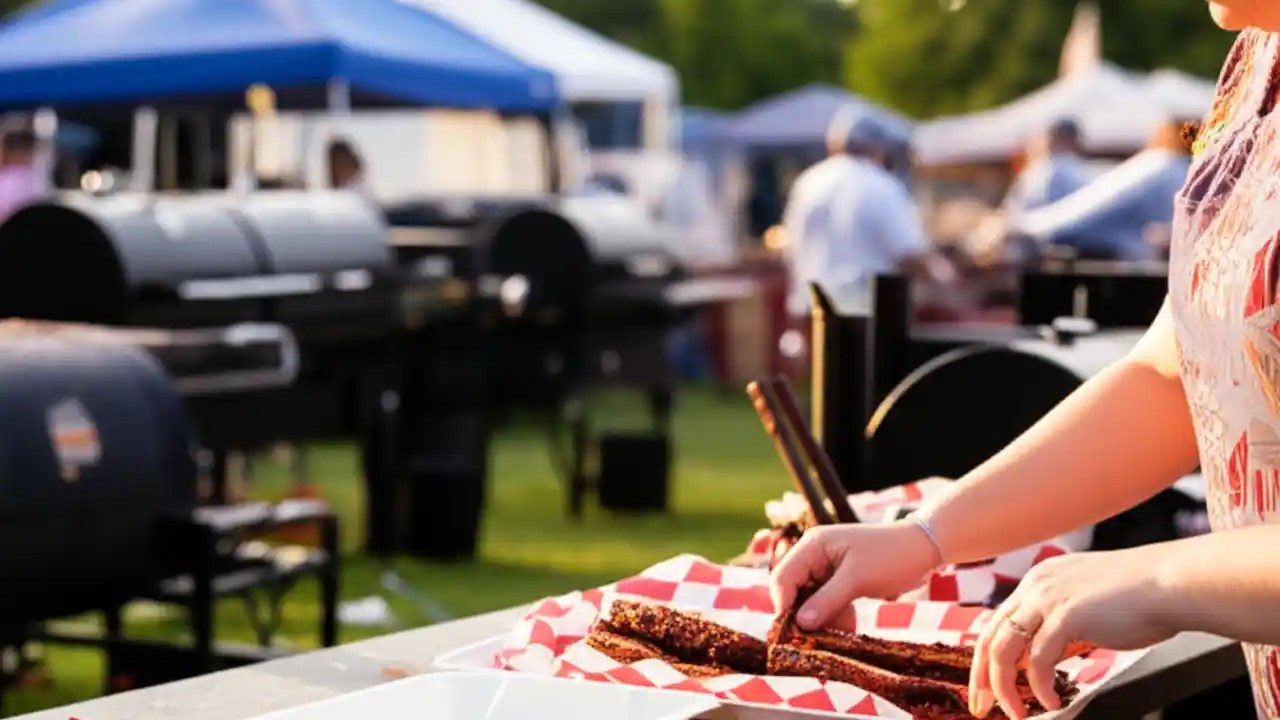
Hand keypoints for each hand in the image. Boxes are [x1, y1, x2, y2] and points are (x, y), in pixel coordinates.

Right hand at [770, 521, 939, 630]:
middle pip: (794, 591)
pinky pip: (827, 603)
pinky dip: (836, 616)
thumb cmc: (891, 556)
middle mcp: (814, 555)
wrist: (923, 549)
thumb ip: (827, 600)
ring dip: (824, 619)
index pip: (783, 577)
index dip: (784, 606)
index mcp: (812, 545)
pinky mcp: (838, 581)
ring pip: (810, 601)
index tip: (791, 634)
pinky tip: (849, 626)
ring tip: (841, 633)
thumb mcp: (858, 579)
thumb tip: (800, 623)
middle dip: (805, 616)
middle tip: (816, 640)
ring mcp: (826, 568)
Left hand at [969, 548, 1174, 718]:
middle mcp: (1036, 585)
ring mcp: (1047, 598)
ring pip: (1005, 650)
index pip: (997, 623)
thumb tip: (1047, 653)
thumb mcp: (1086, 604)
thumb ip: (1062, 621)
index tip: (984, 686)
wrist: (1172, 584)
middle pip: (990, 637)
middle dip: (982, 678)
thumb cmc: (1141, 598)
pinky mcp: (1066, 615)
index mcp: (1039, 581)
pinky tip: (1051, 703)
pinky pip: (1039, 661)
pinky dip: (1040, 687)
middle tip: (981, 707)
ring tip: (1017, 714)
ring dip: (1006, 688)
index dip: (986, 657)